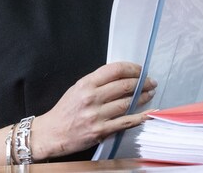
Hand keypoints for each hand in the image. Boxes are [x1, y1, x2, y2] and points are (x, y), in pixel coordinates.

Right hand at [31, 62, 156, 159]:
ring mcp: (96, 115)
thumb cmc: (65, 110)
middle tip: (151, 82)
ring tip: (150, 93)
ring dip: (144, 97)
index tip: (141, 70)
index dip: (133, 68)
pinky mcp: (100, 131)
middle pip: (125, 85)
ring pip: (127, 103)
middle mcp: (92, 98)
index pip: (116, 70)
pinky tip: (149, 113)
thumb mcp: (77, 88)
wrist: (51, 133)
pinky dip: (140, 117)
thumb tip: (122, 75)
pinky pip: (125, 122)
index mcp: (86, 84)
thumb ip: (97, 81)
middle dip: (143, 82)